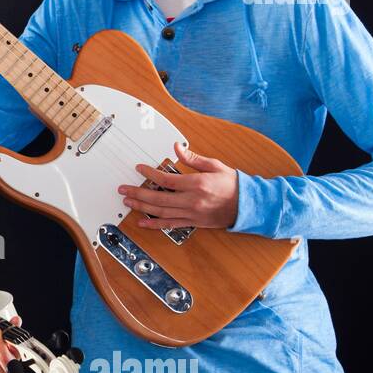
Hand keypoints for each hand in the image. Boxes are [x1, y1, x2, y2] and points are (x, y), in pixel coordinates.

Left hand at [117, 142, 239, 229]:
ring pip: (161, 212)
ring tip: (129, 202)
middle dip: (138, 193)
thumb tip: (177, 147)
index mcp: (197, 184)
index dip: (150, 174)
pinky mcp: (193, 222)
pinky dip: (155, 225)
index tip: (139, 169)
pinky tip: (143, 222)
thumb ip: (193, 158)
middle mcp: (192, 201)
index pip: (166, 180)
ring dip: (142, 207)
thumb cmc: (233, 185)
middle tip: (123, 190)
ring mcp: (192, 214)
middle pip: (158, 198)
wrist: (249, 206)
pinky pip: (170, 225)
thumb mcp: (215, 166)